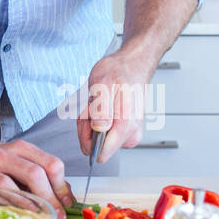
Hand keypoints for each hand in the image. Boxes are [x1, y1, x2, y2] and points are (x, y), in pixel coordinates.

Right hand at [0, 137, 74, 218]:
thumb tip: (64, 195)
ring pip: (16, 186)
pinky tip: (24, 212)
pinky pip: (0, 195)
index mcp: (20, 148)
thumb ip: (39, 173)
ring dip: (36, 204)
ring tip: (45, 215)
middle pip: (36, 174)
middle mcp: (5, 154)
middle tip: (59, 214)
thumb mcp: (17, 159)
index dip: (62, 186)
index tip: (67, 201)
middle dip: (52, 197)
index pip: (50, 163)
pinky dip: (16, 205)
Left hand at [77, 44, 152, 165]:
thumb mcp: (103, 85)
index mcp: (126, 126)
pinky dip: (95, 120)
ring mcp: (129, 134)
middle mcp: (131, 134)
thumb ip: (102, 109)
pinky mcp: (125, 132)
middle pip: (96, 145)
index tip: (88, 119)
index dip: (87, 137)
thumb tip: (100, 129)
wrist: (131, 66)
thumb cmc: (118, 73)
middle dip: (87, 126)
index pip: (101, 152)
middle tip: (91, 106)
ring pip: (98, 139)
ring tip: (97, 103)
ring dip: (90, 122)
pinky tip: (100, 106)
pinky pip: (103, 133)